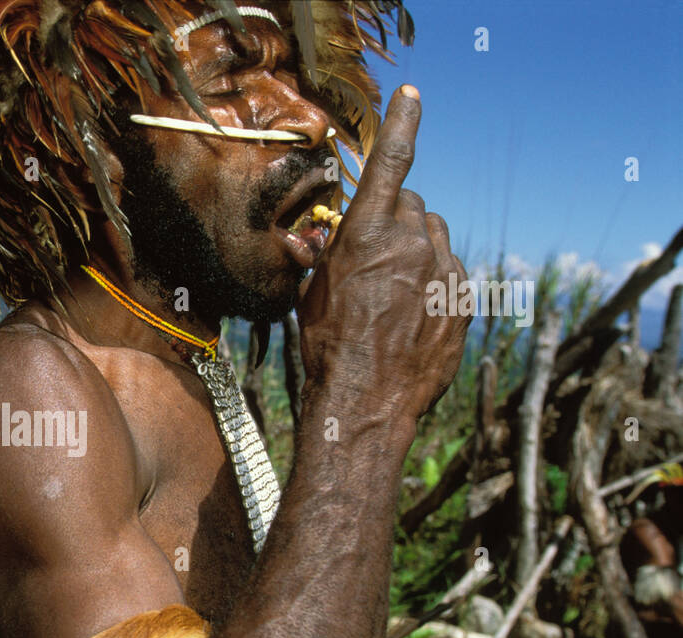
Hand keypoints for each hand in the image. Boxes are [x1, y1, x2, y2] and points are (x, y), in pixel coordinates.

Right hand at [295, 85, 469, 424]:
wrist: (366, 401)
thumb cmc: (328, 348)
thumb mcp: (314, 293)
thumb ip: (335, 253)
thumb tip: (340, 237)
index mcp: (368, 235)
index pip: (390, 163)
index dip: (402, 123)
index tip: (413, 94)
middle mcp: (412, 243)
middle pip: (411, 206)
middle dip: (394, 222)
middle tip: (373, 260)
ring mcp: (444, 271)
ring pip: (433, 240)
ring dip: (415, 253)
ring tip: (391, 297)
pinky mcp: (463, 299)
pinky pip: (449, 274)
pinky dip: (433, 285)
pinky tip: (410, 318)